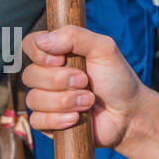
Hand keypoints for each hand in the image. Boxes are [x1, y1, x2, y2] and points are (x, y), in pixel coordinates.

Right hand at [22, 25, 145, 149]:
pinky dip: (59, 119)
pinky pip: (36, 121)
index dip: (39, 53)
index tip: (60, 60)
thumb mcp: (104, 49)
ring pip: (33, 99)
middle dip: (60, 80)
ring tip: (89, 100)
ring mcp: (46, 99)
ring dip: (65, 101)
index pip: (31, 44)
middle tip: (85, 82)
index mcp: (59, 53)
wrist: (128, 113)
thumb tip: (43, 40)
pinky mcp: (47, 122)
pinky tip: (76, 118)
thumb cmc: (117, 78)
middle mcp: (48, 74)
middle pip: (29, 75)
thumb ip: (76, 37)